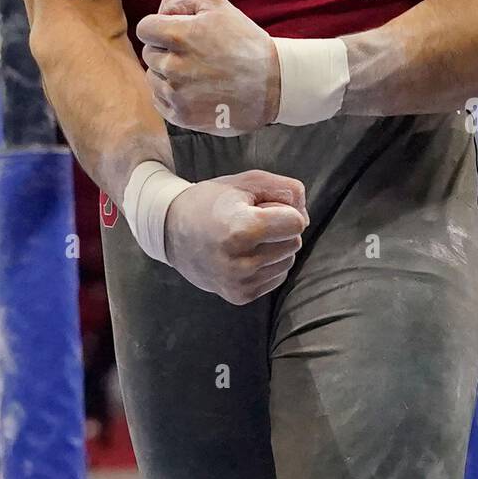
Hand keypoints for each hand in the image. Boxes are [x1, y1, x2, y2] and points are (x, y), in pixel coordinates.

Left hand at [136, 0, 280, 133]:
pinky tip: (195, 89)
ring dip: (168, 73)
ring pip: (153, 78)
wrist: (274, 83)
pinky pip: (160, 100)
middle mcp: (175, 66)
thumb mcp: (217, 5)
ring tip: (197, 72)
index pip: (144, 29)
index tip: (176, 33)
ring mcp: (178, 94)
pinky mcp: (182, 116)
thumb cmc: (244, 40)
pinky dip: (172, 94)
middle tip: (195, 54)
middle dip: (166, 51)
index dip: (159, 28)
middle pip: (149, 54)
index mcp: (181, 36)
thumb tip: (158, 13)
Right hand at [165, 170, 307, 303]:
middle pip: (295, 242)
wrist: (171, 230)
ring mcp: (239, 283)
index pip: (296, 223)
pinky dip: (268, 263)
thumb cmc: (212, 201)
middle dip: (281, 228)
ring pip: (288, 261)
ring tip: (246, 237)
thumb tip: (305, 217)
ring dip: (275, 247)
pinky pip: (277, 277)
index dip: (284, 209)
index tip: (261, 206)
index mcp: (242, 229)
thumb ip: (285, 189)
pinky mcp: (239, 296)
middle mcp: (240, 262)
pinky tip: (244, 253)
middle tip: (250, 219)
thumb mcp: (247, 182)